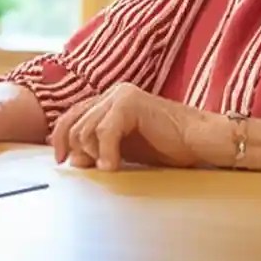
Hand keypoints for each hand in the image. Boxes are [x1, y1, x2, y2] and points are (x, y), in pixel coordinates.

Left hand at [50, 83, 212, 170]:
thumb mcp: (123, 149)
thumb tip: (71, 159)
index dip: (60, 137)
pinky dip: (106, 153)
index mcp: (108, 101)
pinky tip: (114, 167)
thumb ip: (97, 149)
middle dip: (77, 149)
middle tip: (91, 167)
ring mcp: (121, 95)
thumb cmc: (166, 146)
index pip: (71, 116)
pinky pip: (105, 132)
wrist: (200, 140)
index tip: (61, 160)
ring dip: (94, 153)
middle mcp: (112, 93)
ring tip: (111, 166)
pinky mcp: (131, 103)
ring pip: (86, 128)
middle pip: (73, 122)